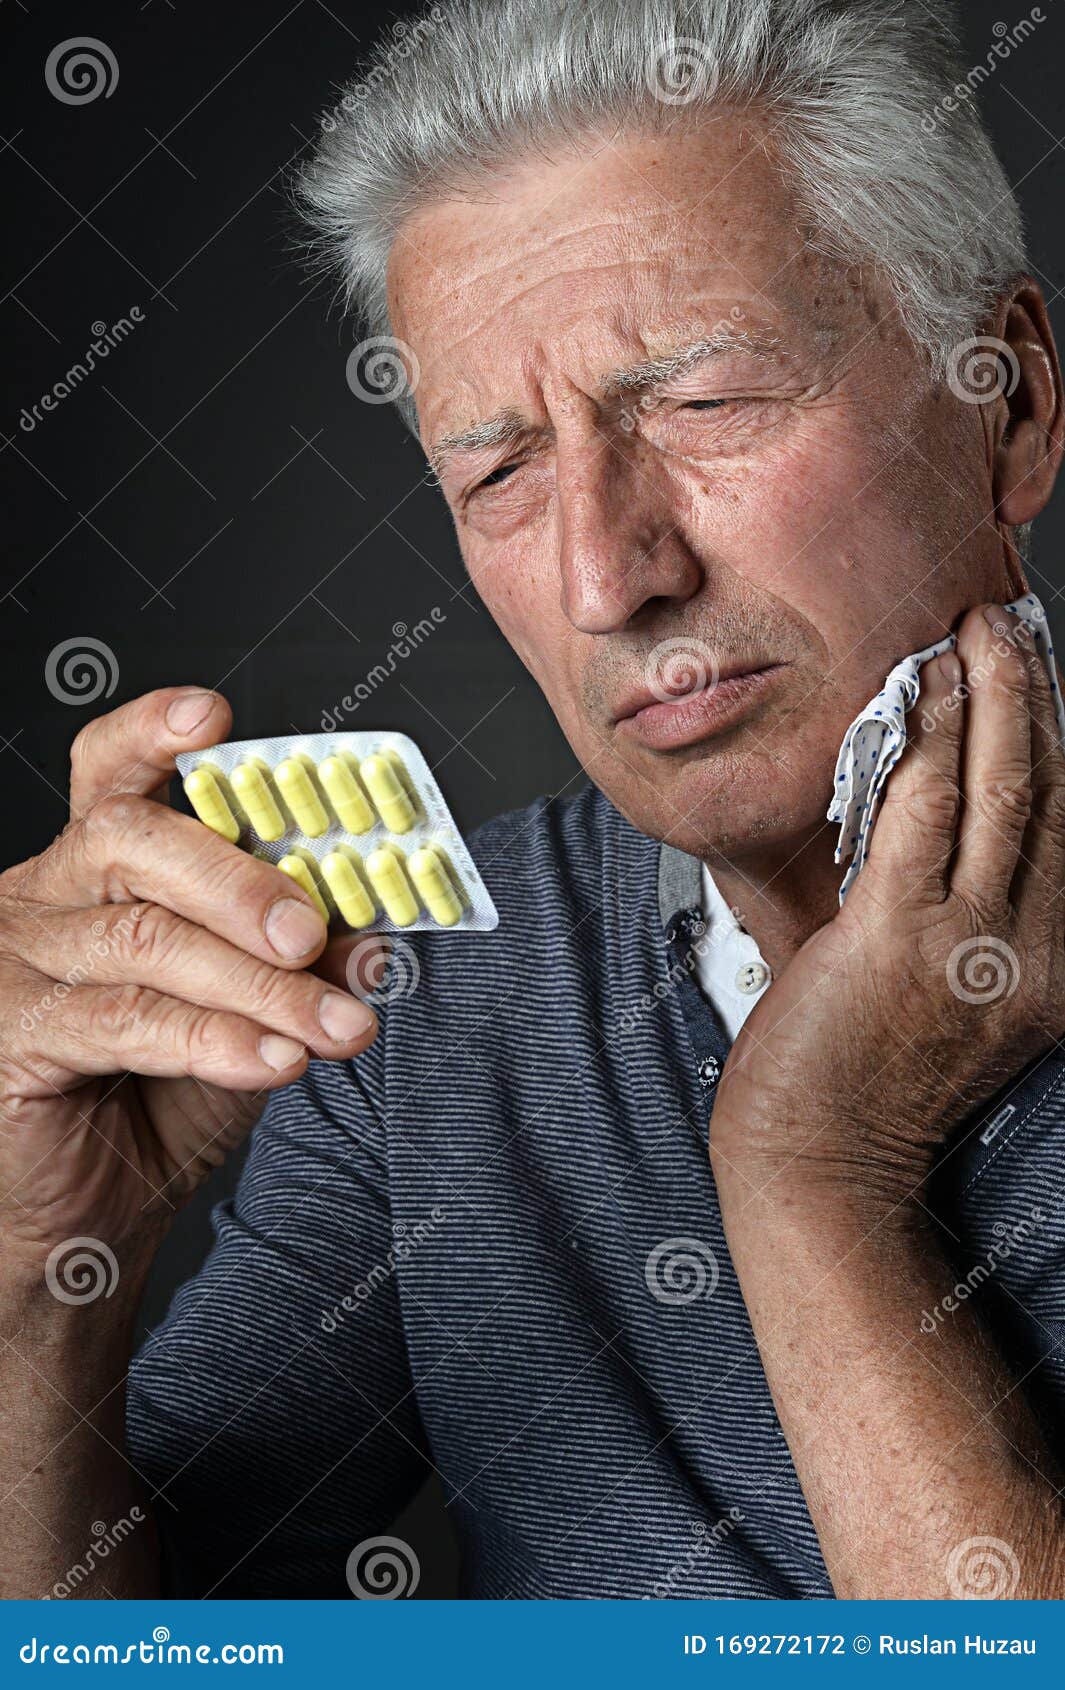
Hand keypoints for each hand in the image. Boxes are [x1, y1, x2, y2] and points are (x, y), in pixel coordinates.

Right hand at [0, 688, 379, 1272]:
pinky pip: (127, 1019)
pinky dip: (216, 1037)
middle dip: (240, 877)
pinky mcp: (13, 1035)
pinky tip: (276, 1061)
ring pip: (145, 938)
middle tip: (317, 929)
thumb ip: (295, 968)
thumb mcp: (242, 1017)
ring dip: (258, 983)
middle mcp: (42, 898)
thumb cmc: (153, 1106)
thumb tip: (376, 936)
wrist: (83, 1222)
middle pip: (131, 840)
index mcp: (94, 872)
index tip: (214, 713)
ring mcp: (16, 964)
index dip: (153, 733)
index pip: (110, 775)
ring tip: (336, 1025)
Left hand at [712, 602, 1064, 1208]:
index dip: (1058, 734)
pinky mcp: (897, 936)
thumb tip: (940, 821)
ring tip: (974, 628)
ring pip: (1001, 785)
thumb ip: (966, 918)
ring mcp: (970, 943)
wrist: (819, 1168)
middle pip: (1052, 789)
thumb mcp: (951, 1000)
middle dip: (1036, 692)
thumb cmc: (863, 1084)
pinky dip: (927, 735)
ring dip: (990, 692)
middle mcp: (1031, 950)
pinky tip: (920, 684)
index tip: (1039, 672)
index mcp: (1050, 965)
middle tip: (1012, 622)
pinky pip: (921, 810)